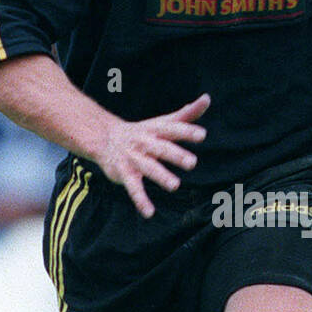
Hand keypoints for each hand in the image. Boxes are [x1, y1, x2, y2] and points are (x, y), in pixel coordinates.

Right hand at [99, 94, 209, 217]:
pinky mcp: (124, 174)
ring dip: (161, 176)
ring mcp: (134, 159)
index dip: (187, 131)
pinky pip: (133, 188)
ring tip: (175, 186)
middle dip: (176, 155)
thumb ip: (187, 113)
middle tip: (192, 162)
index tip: (202, 135)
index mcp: (156, 130)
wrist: (105, 138)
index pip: (173, 129)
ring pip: (148, 168)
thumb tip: (207, 98)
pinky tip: (149, 213)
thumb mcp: (164, 122)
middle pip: (162, 148)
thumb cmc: (143, 132)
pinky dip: (140, 201)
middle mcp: (145, 143)